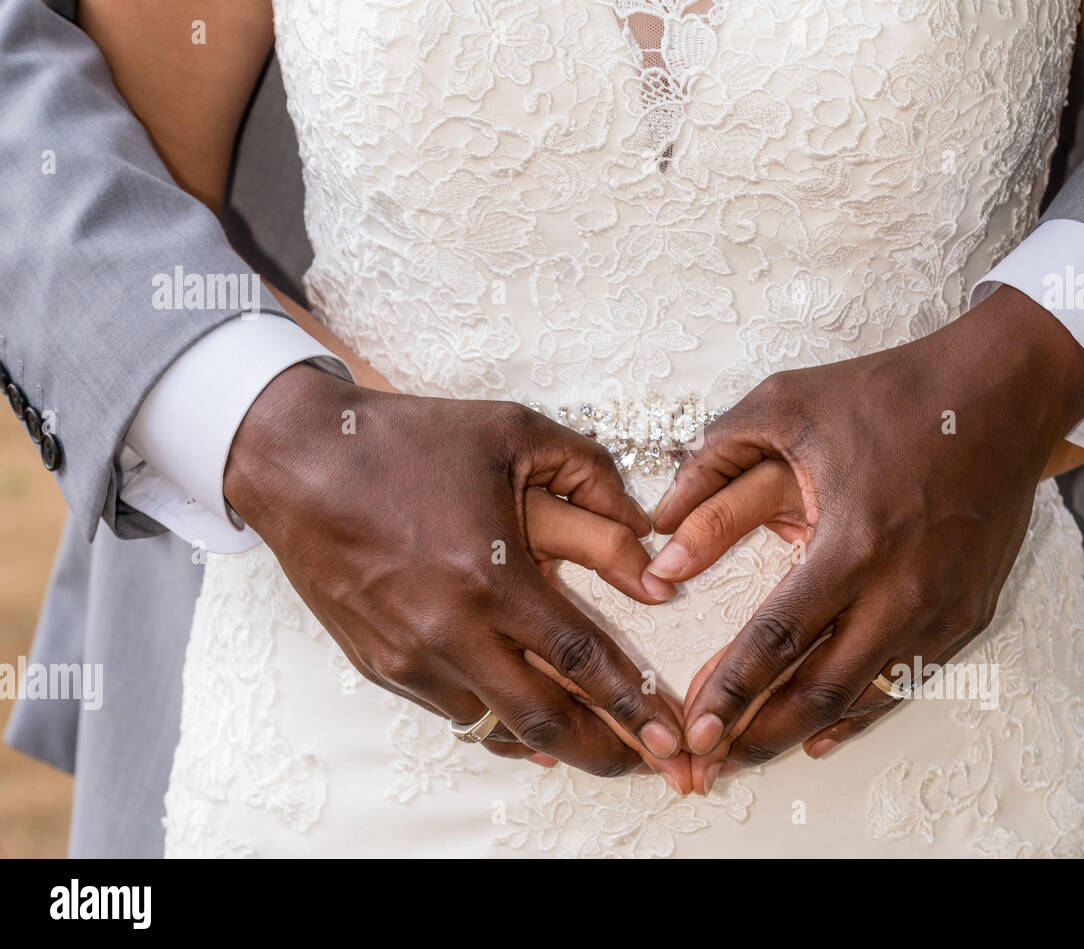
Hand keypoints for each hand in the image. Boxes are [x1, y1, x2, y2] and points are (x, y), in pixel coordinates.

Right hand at [225, 363, 691, 791]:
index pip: (582, 659)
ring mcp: (410, 656)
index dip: (634, 704)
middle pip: (544, 719)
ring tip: (596, 751)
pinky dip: (498, 725)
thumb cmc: (409, 440)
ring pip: (497, 728)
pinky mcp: (380, 666)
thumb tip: (648, 530)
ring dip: (553, 746)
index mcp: (492, 575)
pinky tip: (527, 729)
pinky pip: (454, 713)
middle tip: (647, 765)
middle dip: (604, 752)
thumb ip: (591, 473)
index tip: (671, 734)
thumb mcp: (513, 430)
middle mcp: (450, 630)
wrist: (299, 461)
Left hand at [648, 287, 1083, 791]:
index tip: (692, 724)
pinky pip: (906, 681)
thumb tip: (660, 526)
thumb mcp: (788, 405)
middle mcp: (902, 588)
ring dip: (802, 731)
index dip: (730, 689)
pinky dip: (861, 711)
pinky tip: (823, 729)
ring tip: (751, 751)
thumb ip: (714, 462)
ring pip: (862, 697)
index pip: (778, 637)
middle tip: (712, 760)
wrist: (1000, 393)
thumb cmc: (892, 393)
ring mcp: (941, 608)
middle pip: (820, 690)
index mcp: (853, 540)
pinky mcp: (967, 613)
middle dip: (759, 735)